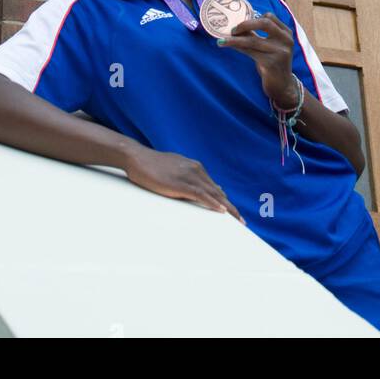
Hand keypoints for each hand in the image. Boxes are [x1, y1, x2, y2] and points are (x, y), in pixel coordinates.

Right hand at [121, 147, 245, 223]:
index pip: (214, 188)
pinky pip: (201, 195)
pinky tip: (221, 211)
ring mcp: (189, 176)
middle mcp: (196, 170)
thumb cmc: (152, 166)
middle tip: (242, 222)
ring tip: (237, 221)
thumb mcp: (174, 171)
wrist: (137, 157)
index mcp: (195, 168)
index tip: (235, 214)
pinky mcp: (180, 183)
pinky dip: (213, 203)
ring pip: (213, 194)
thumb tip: (197, 188)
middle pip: (218, 192)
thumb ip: (187, 178)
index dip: (226, 201)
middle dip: (231, 208)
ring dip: (227, 208)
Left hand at [218, 12, 298, 108]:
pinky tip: (229, 47)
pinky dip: (238, 47)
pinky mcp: (271, 63)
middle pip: (265, 23)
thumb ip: (256, 35)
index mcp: (286, 33)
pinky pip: (250, 52)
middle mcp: (286, 40)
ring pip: (253, 40)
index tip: (240, 22)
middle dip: (245, 24)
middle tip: (232, 30)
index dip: (253, 17)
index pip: (270, 17)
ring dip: (235, 39)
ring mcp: (280, 52)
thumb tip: (236, 26)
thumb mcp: (268, 46)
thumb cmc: (273, 63)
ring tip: (222, 40)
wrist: (283, 86)